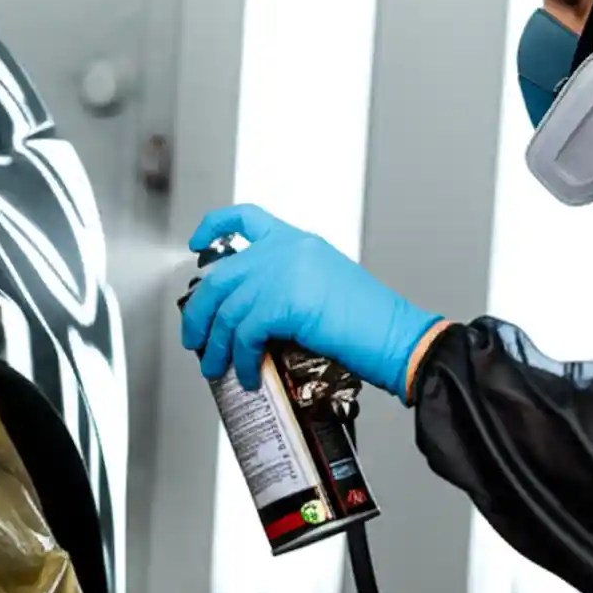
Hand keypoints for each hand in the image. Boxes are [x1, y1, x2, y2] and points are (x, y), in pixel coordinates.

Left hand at [180, 204, 442, 398]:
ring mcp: (286, 272)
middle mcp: (289, 249)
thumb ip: (284, 286)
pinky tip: (248, 375)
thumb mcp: (323, 287)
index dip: (214, 227)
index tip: (197, 245)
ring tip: (215, 367)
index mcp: (298, 242)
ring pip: (228, 308)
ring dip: (216, 344)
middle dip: (199, 311)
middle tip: (195, 338)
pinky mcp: (286, 301)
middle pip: (222, 274)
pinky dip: (241, 359)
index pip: (246, 217)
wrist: (397, 338)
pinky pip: (246, 333)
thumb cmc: (368, 323)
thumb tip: (245, 315)